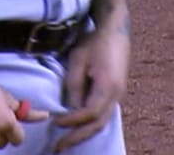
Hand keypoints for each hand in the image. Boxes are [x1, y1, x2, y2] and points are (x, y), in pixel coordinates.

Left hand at [52, 26, 129, 151]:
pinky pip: (104, 115)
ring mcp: (118, 95)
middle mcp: (116, 95)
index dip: (72, 121)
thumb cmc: (94, 42)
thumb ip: (74, 86)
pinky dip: (90, 125)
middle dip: (77, 137)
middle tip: (59, 147)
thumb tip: (70, 109)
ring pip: (102, 122)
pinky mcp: (115, 93)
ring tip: (66, 142)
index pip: (89, 113)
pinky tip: (78, 128)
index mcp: (108, 86)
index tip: (55, 122)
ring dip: (84, 134)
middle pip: (98, 124)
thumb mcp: (78, 60)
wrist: (115, 30)